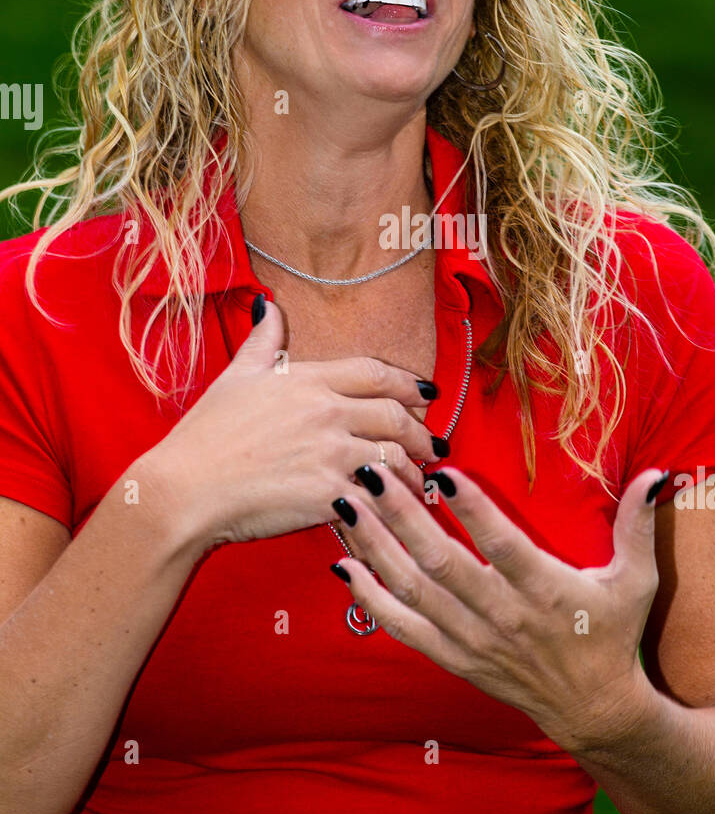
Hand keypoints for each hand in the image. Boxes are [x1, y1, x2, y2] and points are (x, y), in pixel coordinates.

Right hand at [140, 299, 444, 553]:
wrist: (184, 490)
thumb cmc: (204, 437)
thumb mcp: (235, 377)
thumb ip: (262, 341)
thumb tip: (269, 304)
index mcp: (308, 380)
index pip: (376, 373)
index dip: (409, 382)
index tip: (427, 393)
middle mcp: (327, 413)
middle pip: (396, 415)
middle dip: (420, 431)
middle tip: (432, 442)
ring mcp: (331, 455)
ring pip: (395, 458)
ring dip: (413, 470)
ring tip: (418, 479)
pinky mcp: (329, 495)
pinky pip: (378, 497)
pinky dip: (394, 502)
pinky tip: (398, 509)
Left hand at [330, 463, 666, 755]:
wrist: (594, 711)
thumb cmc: (612, 634)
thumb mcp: (635, 580)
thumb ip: (639, 525)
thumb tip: (657, 473)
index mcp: (546, 591)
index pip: (503, 547)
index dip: (473, 510)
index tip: (443, 471)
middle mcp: (503, 617)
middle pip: (443, 564)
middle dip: (401, 516)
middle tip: (370, 472)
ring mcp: (473, 641)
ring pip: (414, 591)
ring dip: (376, 548)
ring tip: (346, 506)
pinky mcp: (454, 657)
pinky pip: (403, 628)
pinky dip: (371, 600)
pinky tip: (344, 566)